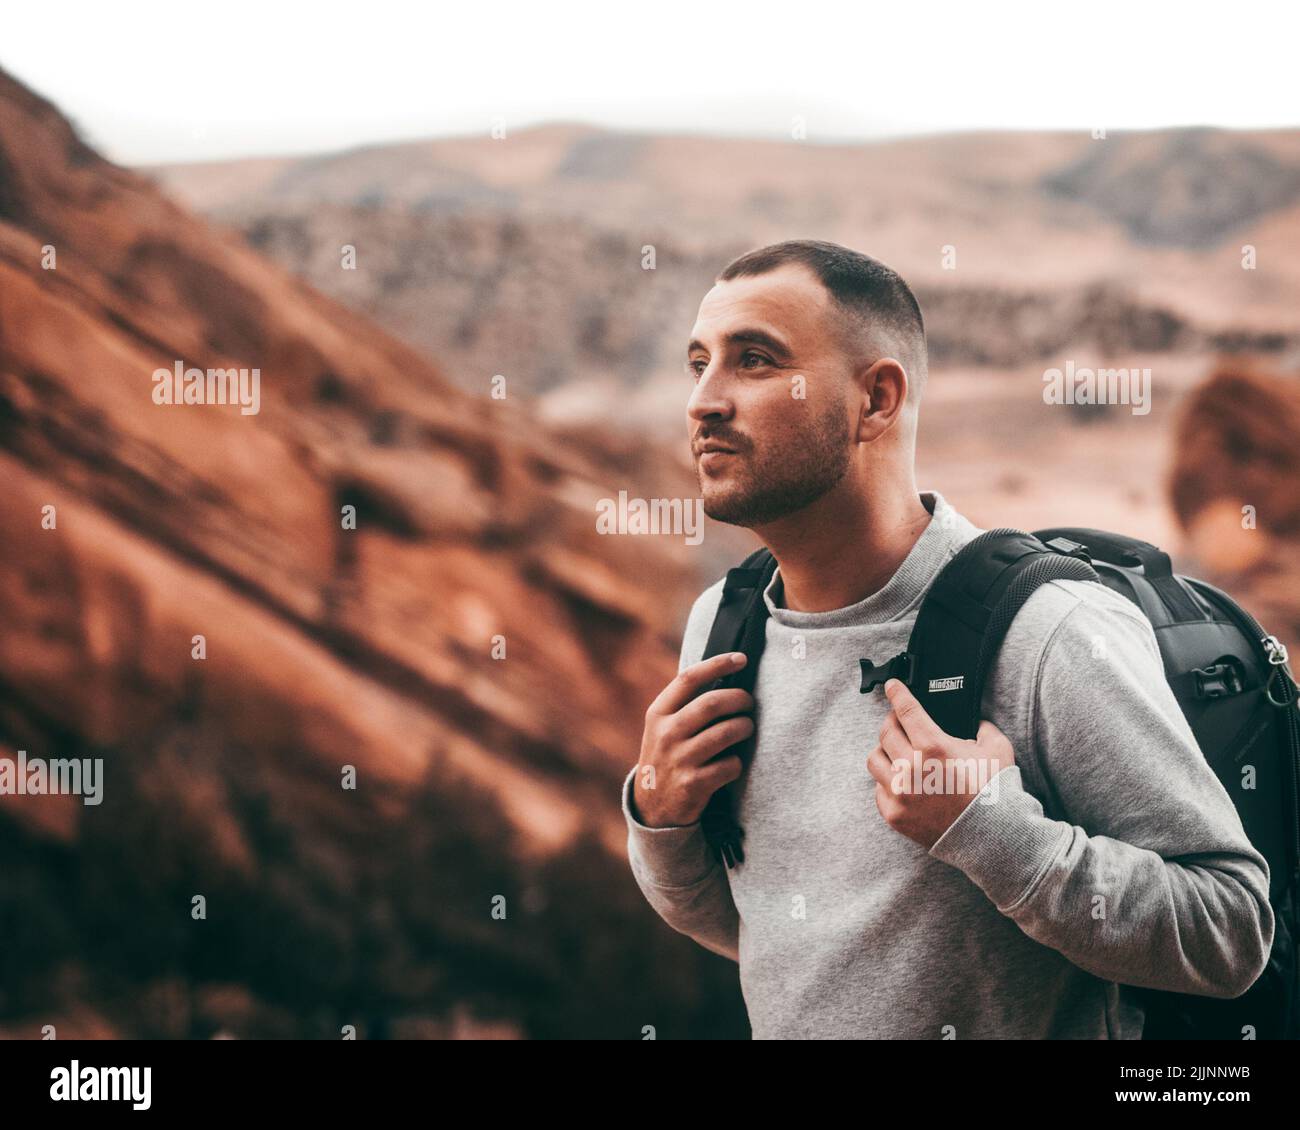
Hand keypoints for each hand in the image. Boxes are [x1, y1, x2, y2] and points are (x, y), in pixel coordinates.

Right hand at [634, 652, 754, 827]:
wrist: (652, 805)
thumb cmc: (668, 755)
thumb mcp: (663, 726)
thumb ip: (685, 703)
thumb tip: (725, 674)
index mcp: (658, 713)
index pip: (689, 678)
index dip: (718, 664)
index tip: (741, 659)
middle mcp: (666, 734)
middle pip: (711, 703)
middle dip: (739, 699)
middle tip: (749, 703)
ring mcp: (679, 760)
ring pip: (725, 733)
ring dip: (744, 728)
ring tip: (746, 728)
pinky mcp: (693, 784)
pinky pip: (729, 765)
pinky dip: (737, 762)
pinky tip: (732, 763)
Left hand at [865, 678, 1015, 849]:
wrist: (993, 838)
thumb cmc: (996, 793)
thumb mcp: (997, 748)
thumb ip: (982, 728)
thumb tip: (973, 722)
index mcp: (933, 746)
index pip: (905, 709)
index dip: (896, 693)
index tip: (891, 686)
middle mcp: (910, 768)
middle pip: (886, 732)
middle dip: (892, 722)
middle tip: (900, 722)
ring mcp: (899, 793)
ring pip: (875, 759)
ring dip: (885, 752)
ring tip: (898, 753)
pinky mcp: (894, 814)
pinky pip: (879, 789)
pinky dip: (888, 782)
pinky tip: (903, 782)